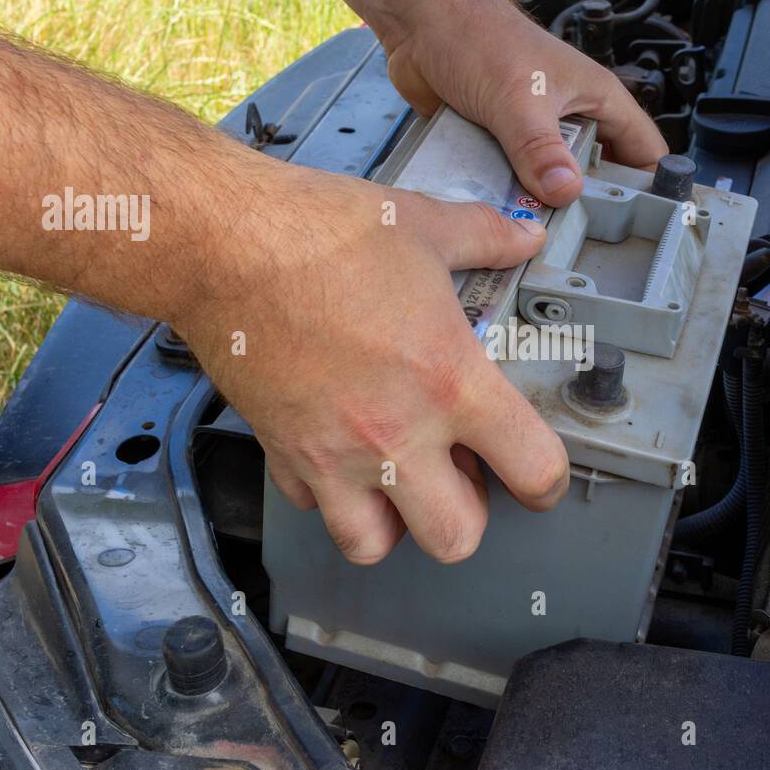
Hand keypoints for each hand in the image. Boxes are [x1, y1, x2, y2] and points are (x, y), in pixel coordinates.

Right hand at [174, 164, 569, 564]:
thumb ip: (486, 236)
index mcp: (450, 382)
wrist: (222, 243)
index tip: (536, 474)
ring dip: (394, 522)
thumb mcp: (423, 223)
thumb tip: (524, 233)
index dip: (546, 481)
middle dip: (467, 514)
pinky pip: (311, 505)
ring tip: (400, 478)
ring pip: (374, 545)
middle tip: (461, 472)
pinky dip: (328, 492)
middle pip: (456, 538)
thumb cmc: (317, 232)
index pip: (532, 469)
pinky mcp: (281, 452)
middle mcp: (397, 433)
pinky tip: (339, 449)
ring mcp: (333, 453)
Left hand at [384, 0, 668, 206]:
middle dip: (588, 207)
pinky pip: (512, 181)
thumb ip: (540, 149)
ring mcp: (534, 133)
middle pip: (596, 177)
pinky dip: (506, 197)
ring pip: (550, 183)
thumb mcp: (517, 99)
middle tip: (578, 239)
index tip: (642, 228)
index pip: (645, 151)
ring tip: (536, 234)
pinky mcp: (500, 144)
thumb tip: (565, 190)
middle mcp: (570, 118)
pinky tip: (498, 218)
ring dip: (541, 206)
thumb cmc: (478, 34)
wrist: (420, 21)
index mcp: (595, 99)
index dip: (651, 188)